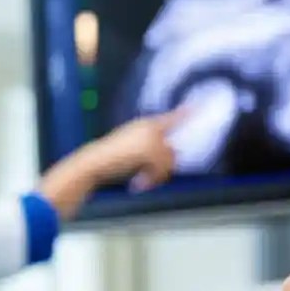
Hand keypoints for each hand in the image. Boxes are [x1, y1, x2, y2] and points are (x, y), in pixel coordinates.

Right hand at [39, 109, 182, 219]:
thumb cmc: (107, 158)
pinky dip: (152, 179)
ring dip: (156, 174)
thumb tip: (167, 158)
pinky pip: (162, 169)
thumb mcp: (129, 146)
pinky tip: (139, 182)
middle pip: (172, 149)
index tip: (196, 108)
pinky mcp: (150, 150)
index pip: (171, 117)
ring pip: (168, 160)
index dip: (185, 113)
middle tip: (148, 178)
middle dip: (163, 166)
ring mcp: (151, 138)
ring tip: (141, 180)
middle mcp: (150, 128)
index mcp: (144, 124)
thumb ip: (147, 146)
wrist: (93, 163)